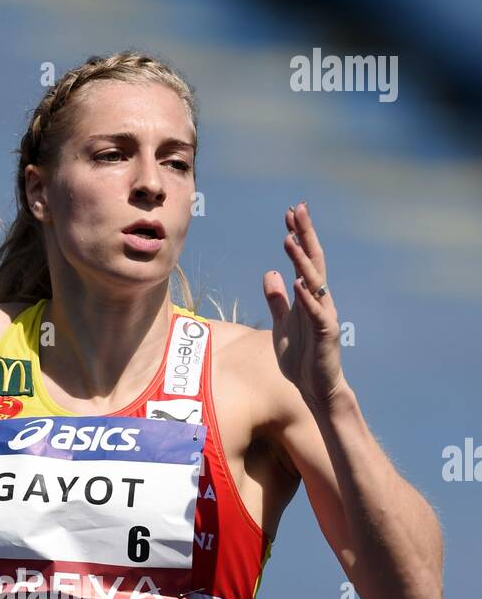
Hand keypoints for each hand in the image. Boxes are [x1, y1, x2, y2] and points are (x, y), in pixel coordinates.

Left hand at [263, 200, 345, 410]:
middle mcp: (319, 300)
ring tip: (291, 240)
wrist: (314, 388)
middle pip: (313, 261)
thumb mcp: (282, 324)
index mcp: (308, 297)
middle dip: (305, 235)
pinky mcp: (326, 334)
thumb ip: (277, 300)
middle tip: (298, 210)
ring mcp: (324, 315)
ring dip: (303, 262)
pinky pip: (317, 313)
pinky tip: (299, 284)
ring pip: (315, 282)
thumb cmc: (301, 358)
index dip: (297, 237)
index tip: (289, 214)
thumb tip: (271, 273)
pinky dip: (307, 299)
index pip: (303, 260)